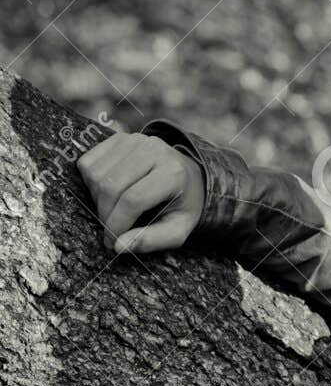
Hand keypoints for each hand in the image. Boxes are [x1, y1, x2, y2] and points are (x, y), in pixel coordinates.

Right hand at [77, 132, 204, 253]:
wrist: (188, 175)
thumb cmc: (181, 204)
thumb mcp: (178, 229)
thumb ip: (152, 240)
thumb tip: (119, 247)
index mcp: (173, 173)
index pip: (134, 200)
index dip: (117, 224)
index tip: (112, 241)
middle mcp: (154, 151)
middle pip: (111, 186)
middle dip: (104, 214)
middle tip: (110, 228)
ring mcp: (134, 140)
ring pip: (95, 174)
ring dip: (95, 199)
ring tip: (111, 210)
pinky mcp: (118, 138)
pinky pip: (87, 162)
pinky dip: (89, 182)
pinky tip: (106, 191)